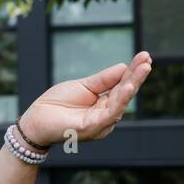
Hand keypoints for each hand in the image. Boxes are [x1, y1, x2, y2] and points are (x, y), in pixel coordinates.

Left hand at [18, 51, 153, 147]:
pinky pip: (110, 113)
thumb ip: (103, 80)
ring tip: (143, 69)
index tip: (145, 56)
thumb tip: (124, 67)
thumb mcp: (83, 86)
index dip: (133, 71)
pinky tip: (128, 87)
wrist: (35, 120)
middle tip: (148, 59)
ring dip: (133, 84)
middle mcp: (106, 115)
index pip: (122, 85)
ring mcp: (101, 123)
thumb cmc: (56, 104)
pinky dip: (120, 100)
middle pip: (125, 93)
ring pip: (121, 102)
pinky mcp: (92, 128)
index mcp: (104, 104)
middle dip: (137, 75)